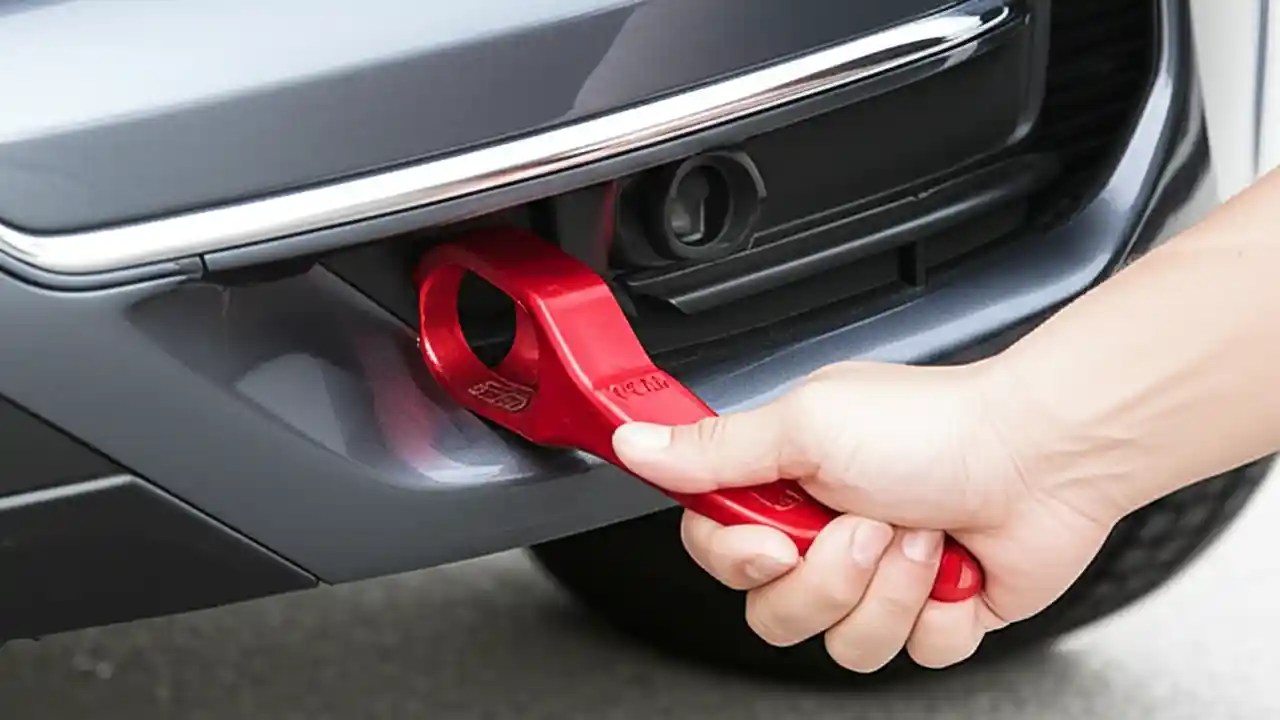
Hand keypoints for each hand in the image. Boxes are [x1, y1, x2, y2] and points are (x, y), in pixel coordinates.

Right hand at [611, 359, 1119, 671]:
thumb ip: (713, 450)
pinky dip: (940, 609)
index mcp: (784, 483)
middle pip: (774, 611)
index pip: (715, 548)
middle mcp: (825, 533)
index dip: (737, 559)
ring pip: (842, 642)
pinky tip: (955, 563)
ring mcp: (878, 578)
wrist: (1043, 455)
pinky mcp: (931, 613)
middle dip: (827, 575)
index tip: (771, 539)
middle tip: (863, 522)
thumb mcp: (806, 425)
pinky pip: (911, 653)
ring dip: (889, 587)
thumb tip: (632, 443)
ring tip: (919, 533)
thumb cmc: (936, 427)